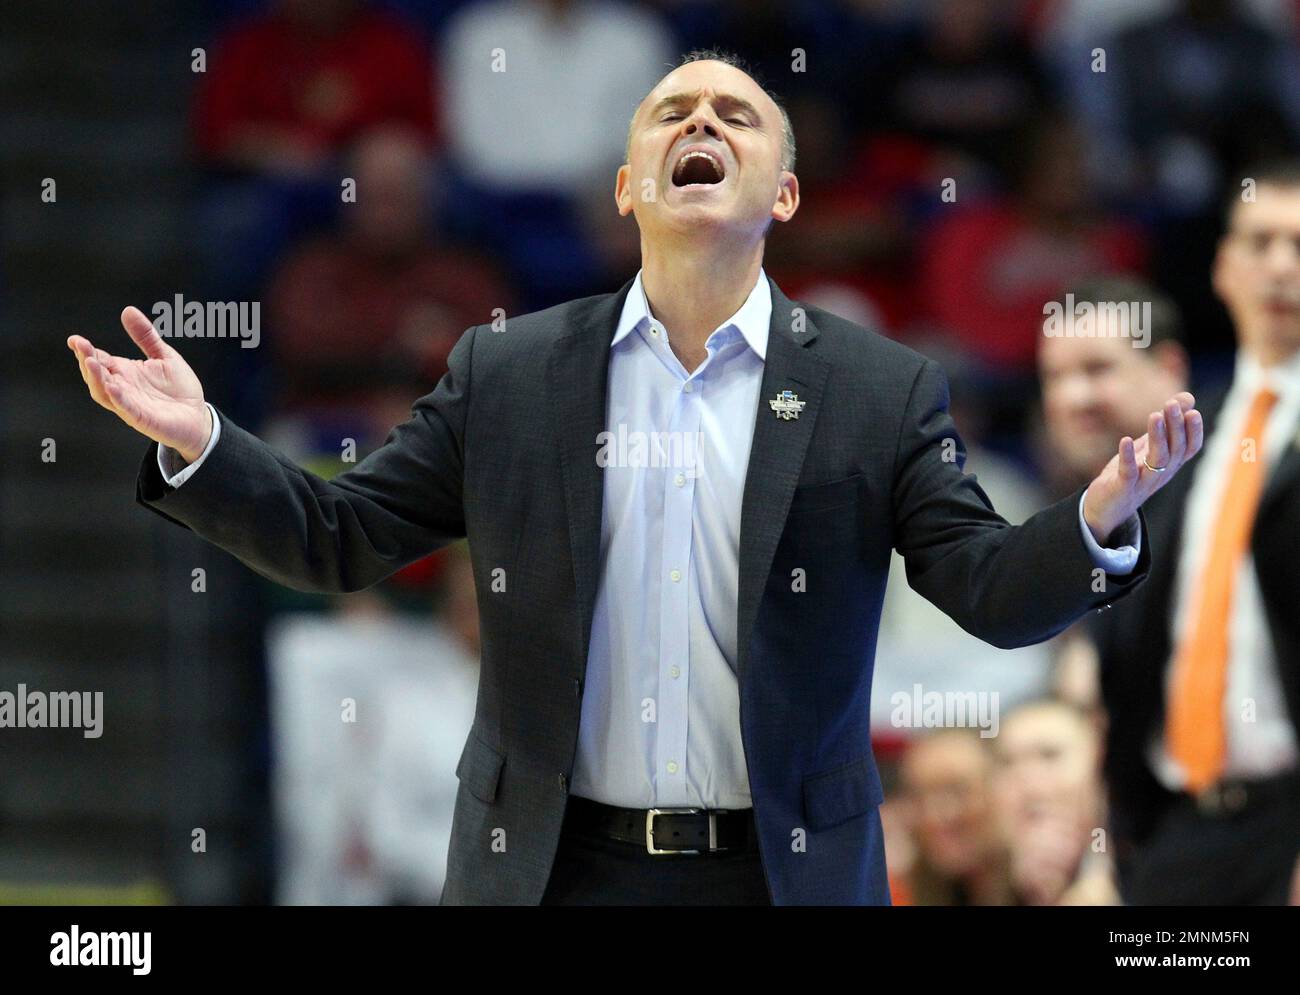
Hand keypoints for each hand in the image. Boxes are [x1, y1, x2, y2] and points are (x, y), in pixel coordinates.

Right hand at [67, 306, 211, 463]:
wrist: (198, 416)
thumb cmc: (180, 389)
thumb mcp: (164, 355)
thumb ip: (146, 336)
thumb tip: (127, 310)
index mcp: (125, 372)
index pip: (100, 359)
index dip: (85, 350)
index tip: (74, 339)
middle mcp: (123, 387)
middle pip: (96, 375)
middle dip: (87, 360)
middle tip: (80, 346)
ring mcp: (130, 404)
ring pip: (104, 392)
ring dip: (95, 378)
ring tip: (89, 362)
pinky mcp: (142, 418)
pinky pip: (126, 408)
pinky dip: (117, 398)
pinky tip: (112, 387)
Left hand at [1083, 392, 1203, 543]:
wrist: (1106, 508)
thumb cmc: (1131, 473)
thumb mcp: (1149, 446)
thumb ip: (1166, 425)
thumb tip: (1187, 397)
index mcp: (1171, 464)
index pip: (1190, 448)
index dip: (1194, 431)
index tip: (1193, 411)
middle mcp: (1162, 473)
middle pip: (1175, 449)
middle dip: (1175, 426)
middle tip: (1170, 404)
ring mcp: (1143, 481)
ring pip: (1158, 460)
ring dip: (1158, 437)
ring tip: (1154, 415)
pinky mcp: (1123, 487)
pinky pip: (1128, 472)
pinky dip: (1127, 456)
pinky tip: (1125, 440)